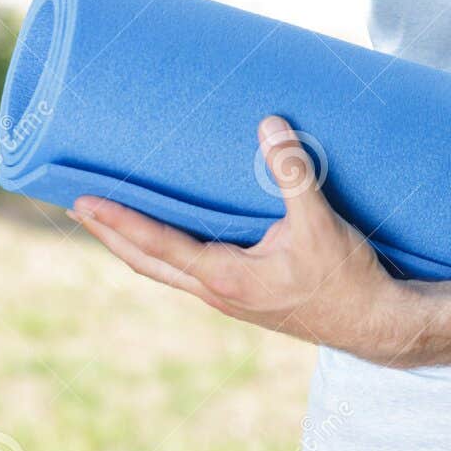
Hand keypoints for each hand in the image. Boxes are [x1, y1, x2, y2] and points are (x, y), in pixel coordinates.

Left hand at [67, 115, 409, 361]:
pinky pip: (188, 271)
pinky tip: (170, 235)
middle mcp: (217, 291)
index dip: (118, 221)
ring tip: (109, 217)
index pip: (158, 245)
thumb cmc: (347, 280)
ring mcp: (228, 297)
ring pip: (164, 270)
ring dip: (132, 245)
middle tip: (76, 204)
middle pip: (145, 262)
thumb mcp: (321, 225)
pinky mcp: (243, 294)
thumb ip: (293, 173)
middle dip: (109, 234)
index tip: (81, 202)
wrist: (375, 325)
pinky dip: (163, 252)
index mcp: (226, 277)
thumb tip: (269, 125)